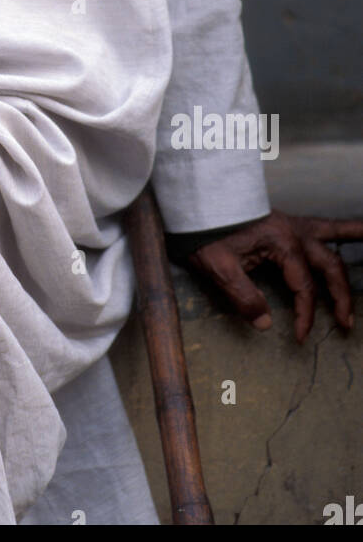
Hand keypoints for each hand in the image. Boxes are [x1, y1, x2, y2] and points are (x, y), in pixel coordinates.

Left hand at [187, 210, 362, 342]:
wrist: (194, 206)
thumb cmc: (204, 234)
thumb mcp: (218, 267)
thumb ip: (243, 296)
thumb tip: (265, 324)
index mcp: (281, 243)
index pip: (303, 287)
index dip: (305, 314)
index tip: (301, 336)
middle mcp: (294, 231)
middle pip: (329, 266)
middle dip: (340, 296)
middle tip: (344, 323)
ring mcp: (293, 224)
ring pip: (334, 240)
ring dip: (352, 256)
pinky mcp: (288, 223)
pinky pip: (325, 225)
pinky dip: (346, 228)